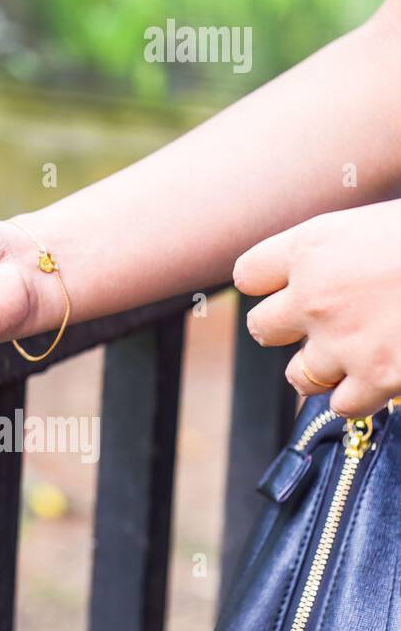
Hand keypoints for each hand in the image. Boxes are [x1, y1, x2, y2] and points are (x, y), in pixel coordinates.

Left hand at [235, 199, 400, 416]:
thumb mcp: (374, 225)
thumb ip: (337, 252)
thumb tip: (315, 273)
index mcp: (311, 247)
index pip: (248, 275)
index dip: (269, 284)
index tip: (289, 288)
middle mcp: (313, 295)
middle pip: (261, 328)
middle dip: (287, 330)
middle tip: (324, 326)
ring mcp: (341, 341)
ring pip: (298, 374)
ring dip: (322, 369)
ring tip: (356, 356)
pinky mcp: (376, 378)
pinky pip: (343, 405)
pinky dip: (360, 397)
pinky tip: (382, 379)